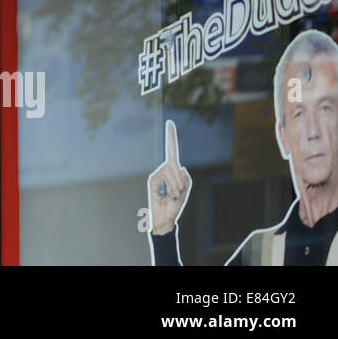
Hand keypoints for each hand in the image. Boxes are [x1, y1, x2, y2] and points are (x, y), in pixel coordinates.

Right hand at [147, 119, 191, 235]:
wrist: (164, 216)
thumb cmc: (175, 204)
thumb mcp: (185, 190)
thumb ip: (185, 178)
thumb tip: (179, 167)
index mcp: (173, 170)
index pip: (172, 150)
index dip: (171, 137)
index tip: (169, 122)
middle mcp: (164, 169)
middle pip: (174, 166)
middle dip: (179, 182)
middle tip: (177, 194)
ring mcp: (157, 174)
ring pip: (171, 173)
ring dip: (176, 187)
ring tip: (172, 196)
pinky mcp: (153, 179)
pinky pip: (165, 178)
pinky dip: (170, 188)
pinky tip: (165, 195)